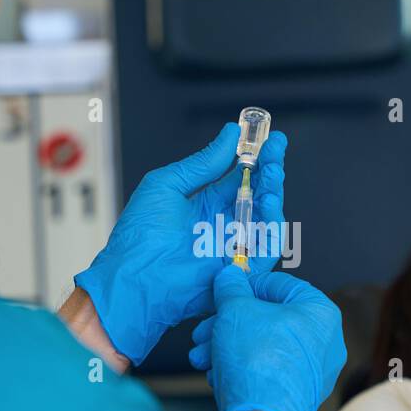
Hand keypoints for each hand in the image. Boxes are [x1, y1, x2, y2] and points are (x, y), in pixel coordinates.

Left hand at [74, 122, 286, 364]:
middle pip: (258, 195)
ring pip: (267, 219)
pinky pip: (267, 249)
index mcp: (206, 205)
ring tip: (270, 174)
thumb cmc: (140, 235)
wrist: (134, 277)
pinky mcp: (241, 270)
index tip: (272, 138)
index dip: (258, 158)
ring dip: (273, 193)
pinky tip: (268, 203)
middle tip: (275, 151)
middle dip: (270, 171)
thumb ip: (203, 163)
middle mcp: (223, 225)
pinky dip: (272, 226)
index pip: (241, 178)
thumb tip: (230, 134)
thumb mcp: (167, 185)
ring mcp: (233, 248)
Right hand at [190, 265, 345, 410]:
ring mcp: (312, 371)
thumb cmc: (258, 363)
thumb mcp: (236, 310)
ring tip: (202, 356)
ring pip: (262, 346)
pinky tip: (216, 373)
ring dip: (226, 347)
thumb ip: (231, 288)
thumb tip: (230, 276)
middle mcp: (323, 341)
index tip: (224, 292)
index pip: (279, 285)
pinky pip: (266, 369)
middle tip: (205, 329)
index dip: (245, 286)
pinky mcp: (297, 393)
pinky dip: (240, 367)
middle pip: (267, 319)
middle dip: (227, 324)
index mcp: (320, 313)